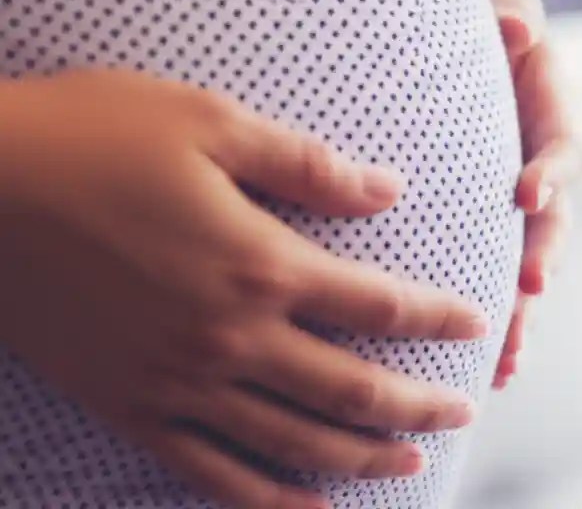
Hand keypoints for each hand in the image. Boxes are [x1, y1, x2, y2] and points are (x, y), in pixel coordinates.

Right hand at [0, 69, 488, 508]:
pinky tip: (307, 508)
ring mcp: (178, 382)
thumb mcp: (210, 124)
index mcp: (262, 263)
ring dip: (360, 457)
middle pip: (351, 388)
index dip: (437, 319)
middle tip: (464, 413)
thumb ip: (308, 165)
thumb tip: (391, 189)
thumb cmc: (92, 136)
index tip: (476, 326)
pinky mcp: (129, 407)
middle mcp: (231, 336)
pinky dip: (265, 497)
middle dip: (417, 404)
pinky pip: (209, 469)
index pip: (379, 304)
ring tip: (409, 466)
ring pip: (293, 440)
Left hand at [489, 0, 581, 388]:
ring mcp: (524, 221)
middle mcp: (547, 183)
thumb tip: (515, 31)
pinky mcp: (495, 243)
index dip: (550, 172)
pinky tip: (488, 374)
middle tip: (530, 286)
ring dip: (522, 315)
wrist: (479, 70)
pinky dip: (500, 330)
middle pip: (556, 228)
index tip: (527, 193)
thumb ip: (514, 18)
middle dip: (543, 257)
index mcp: (554, 129)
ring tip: (505, 360)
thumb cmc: (494, 39)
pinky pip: (503, 289)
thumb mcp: (506, 16)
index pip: (563, 153)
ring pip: (531, 273)